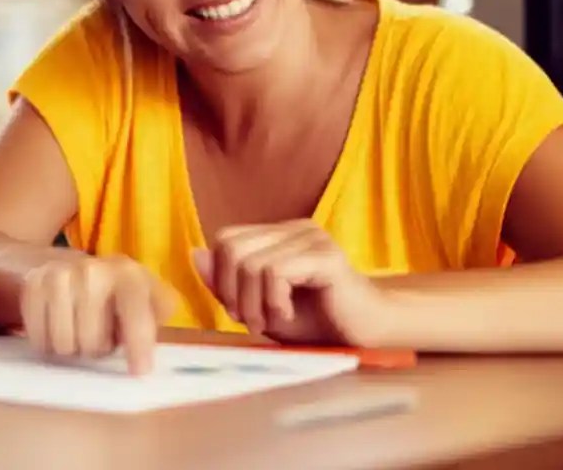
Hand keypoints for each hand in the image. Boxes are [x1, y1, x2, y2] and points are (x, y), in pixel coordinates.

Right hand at [20, 255, 176, 374]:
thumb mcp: (148, 303)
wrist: (71, 266)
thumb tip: (144, 361)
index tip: (140, 371)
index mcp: (129, 274)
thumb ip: (152, 325)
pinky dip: (48, 343)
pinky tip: (58, 328)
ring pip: (63, 343)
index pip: (134, 311)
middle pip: (92, 340)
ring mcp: (59, 274)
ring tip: (80, 331)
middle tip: (100, 338)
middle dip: (97, 349)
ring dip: (73, 348)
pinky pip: (39, 338)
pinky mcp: (33, 284)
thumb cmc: (117, 297)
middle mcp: (93, 270)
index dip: (138, 344)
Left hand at [193, 220, 388, 346]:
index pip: (226, 239)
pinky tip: (288, 314)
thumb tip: (195, 254)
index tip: (238, 310)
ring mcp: (311, 238)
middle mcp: (294, 228)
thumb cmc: (316, 322)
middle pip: (231, 247)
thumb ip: (228, 282)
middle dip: (231, 292)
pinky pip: (276, 271)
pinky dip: (272, 300)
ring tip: (271, 321)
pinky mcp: (326, 256)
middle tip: (252, 320)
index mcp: (278, 234)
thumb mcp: (260, 306)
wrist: (367, 335)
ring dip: (253, 302)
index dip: (221, 277)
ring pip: (251, 262)